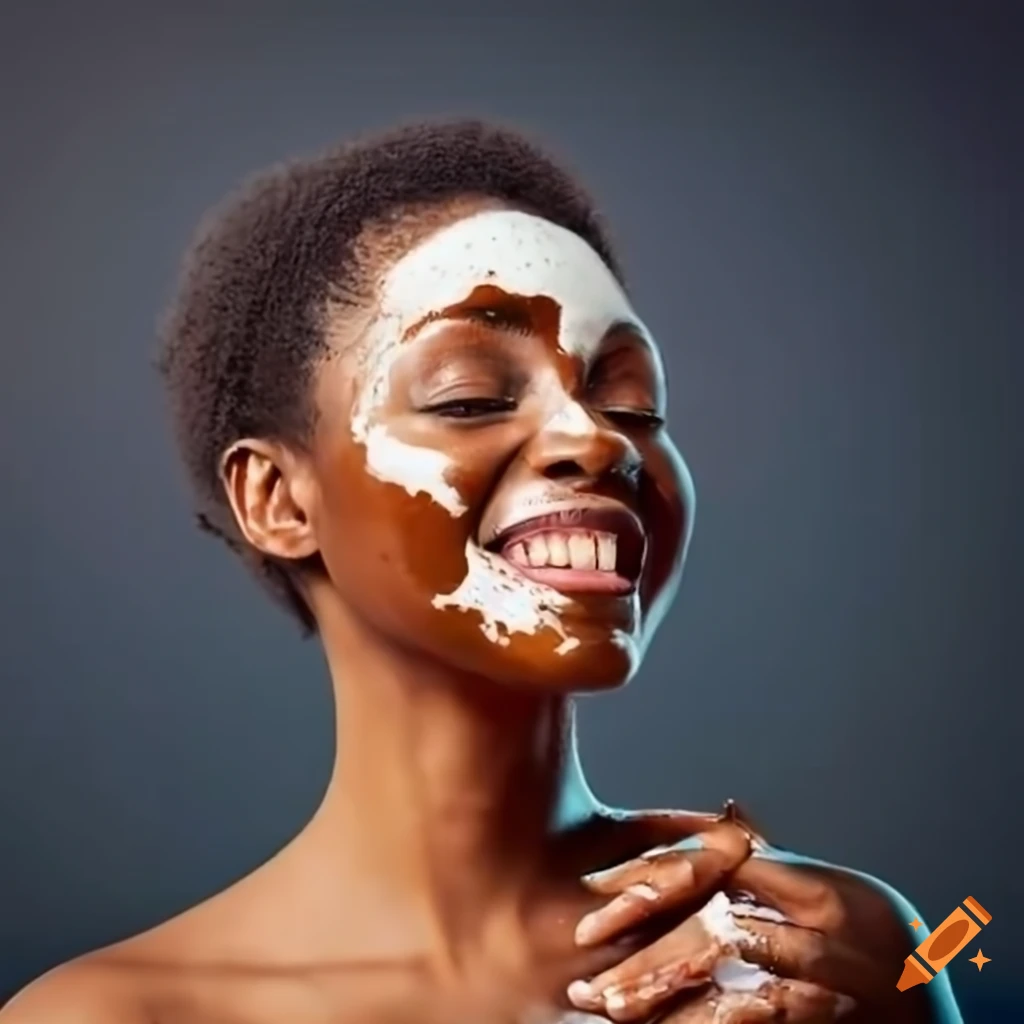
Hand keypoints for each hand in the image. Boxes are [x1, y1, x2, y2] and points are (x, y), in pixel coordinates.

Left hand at [566, 808, 921, 1022]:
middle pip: (712, 926)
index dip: (652, 877)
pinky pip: (757, 1015)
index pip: (714, 865)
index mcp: (808, 880)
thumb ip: (774, 863)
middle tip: (586, 968)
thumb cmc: (872, 934)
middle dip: (644, 948)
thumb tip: (729, 817)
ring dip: (660, 988)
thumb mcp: (828, 889)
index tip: (597, 891)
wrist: (931, 995)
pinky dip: (708, 1021)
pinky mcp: (828, 1012)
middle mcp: (816, 921)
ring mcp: (825, 971)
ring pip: (726, 977)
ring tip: (608, 1005)